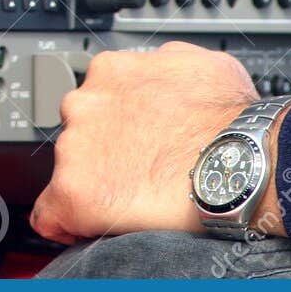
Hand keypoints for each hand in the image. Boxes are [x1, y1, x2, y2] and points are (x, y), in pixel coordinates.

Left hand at [29, 41, 279, 243]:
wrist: (240, 161)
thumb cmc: (230, 118)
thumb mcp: (200, 63)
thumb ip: (164, 63)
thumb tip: (163, 67)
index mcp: (110, 71)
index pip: (94, 99)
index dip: (114, 126)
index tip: (131, 143)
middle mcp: (83, 104)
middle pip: (78, 134)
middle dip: (103, 153)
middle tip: (137, 172)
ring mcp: (74, 148)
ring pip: (69, 172)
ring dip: (95, 185)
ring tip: (133, 200)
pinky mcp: (73, 192)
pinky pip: (50, 215)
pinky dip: (68, 224)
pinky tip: (90, 228)